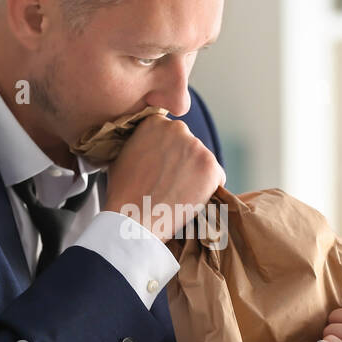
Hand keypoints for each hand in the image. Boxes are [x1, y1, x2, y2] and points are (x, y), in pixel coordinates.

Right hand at [101, 112, 225, 240]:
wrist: (134, 219)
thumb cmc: (124, 193)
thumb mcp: (124, 155)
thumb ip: (141, 142)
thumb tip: (149, 145)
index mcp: (155, 122)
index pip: (170, 135)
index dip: (167, 155)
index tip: (159, 170)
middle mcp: (177, 128)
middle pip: (188, 146)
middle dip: (183, 162)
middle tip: (169, 185)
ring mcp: (196, 147)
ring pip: (203, 161)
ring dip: (195, 176)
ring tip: (176, 195)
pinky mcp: (211, 167)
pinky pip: (217, 177)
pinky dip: (209, 189)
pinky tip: (190, 199)